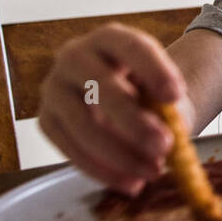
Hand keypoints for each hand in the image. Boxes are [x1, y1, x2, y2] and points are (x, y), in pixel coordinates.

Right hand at [37, 22, 192, 195]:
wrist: (123, 101)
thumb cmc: (147, 92)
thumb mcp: (162, 92)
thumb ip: (167, 107)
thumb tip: (171, 138)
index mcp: (111, 38)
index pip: (132, 47)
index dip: (154, 70)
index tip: (176, 95)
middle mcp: (75, 56)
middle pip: (101, 87)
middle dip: (135, 121)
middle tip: (165, 146)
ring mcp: (54, 87)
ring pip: (81, 123)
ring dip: (118, 154)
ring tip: (152, 172)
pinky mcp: (45, 120)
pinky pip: (69, 148)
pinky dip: (101, 170)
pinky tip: (130, 183)